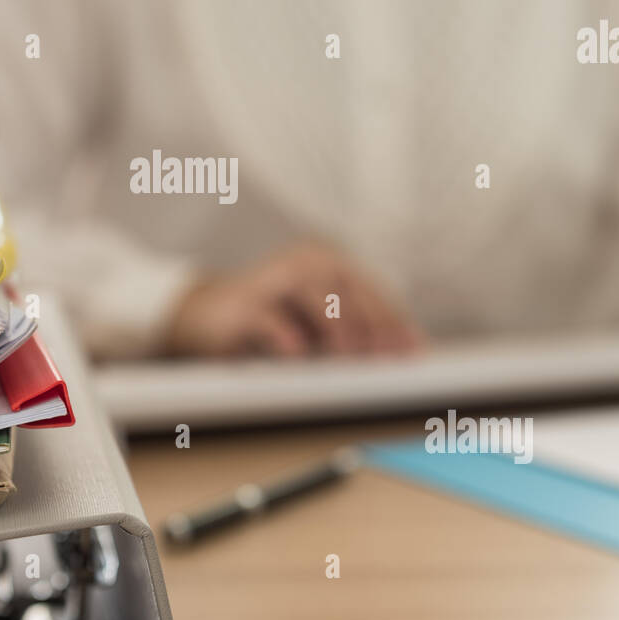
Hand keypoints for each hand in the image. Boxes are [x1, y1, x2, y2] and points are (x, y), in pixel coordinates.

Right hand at [162, 241, 424, 357]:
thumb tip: (404, 350)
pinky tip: (299, 353)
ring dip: (337, 328)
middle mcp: (304, 261)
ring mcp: (272, 279)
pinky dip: (286, 337)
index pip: (370, 292)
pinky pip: (269, 319)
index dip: (393, 322)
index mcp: (328, 261)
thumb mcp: (318, 323)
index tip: (412, 351)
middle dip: (372, 327)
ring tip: (352, 356)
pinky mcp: (242, 305)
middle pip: (349, 292)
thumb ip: (354, 328)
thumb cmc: (274, 320)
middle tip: (387, 358)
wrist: (206, 317)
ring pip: (315, 297)